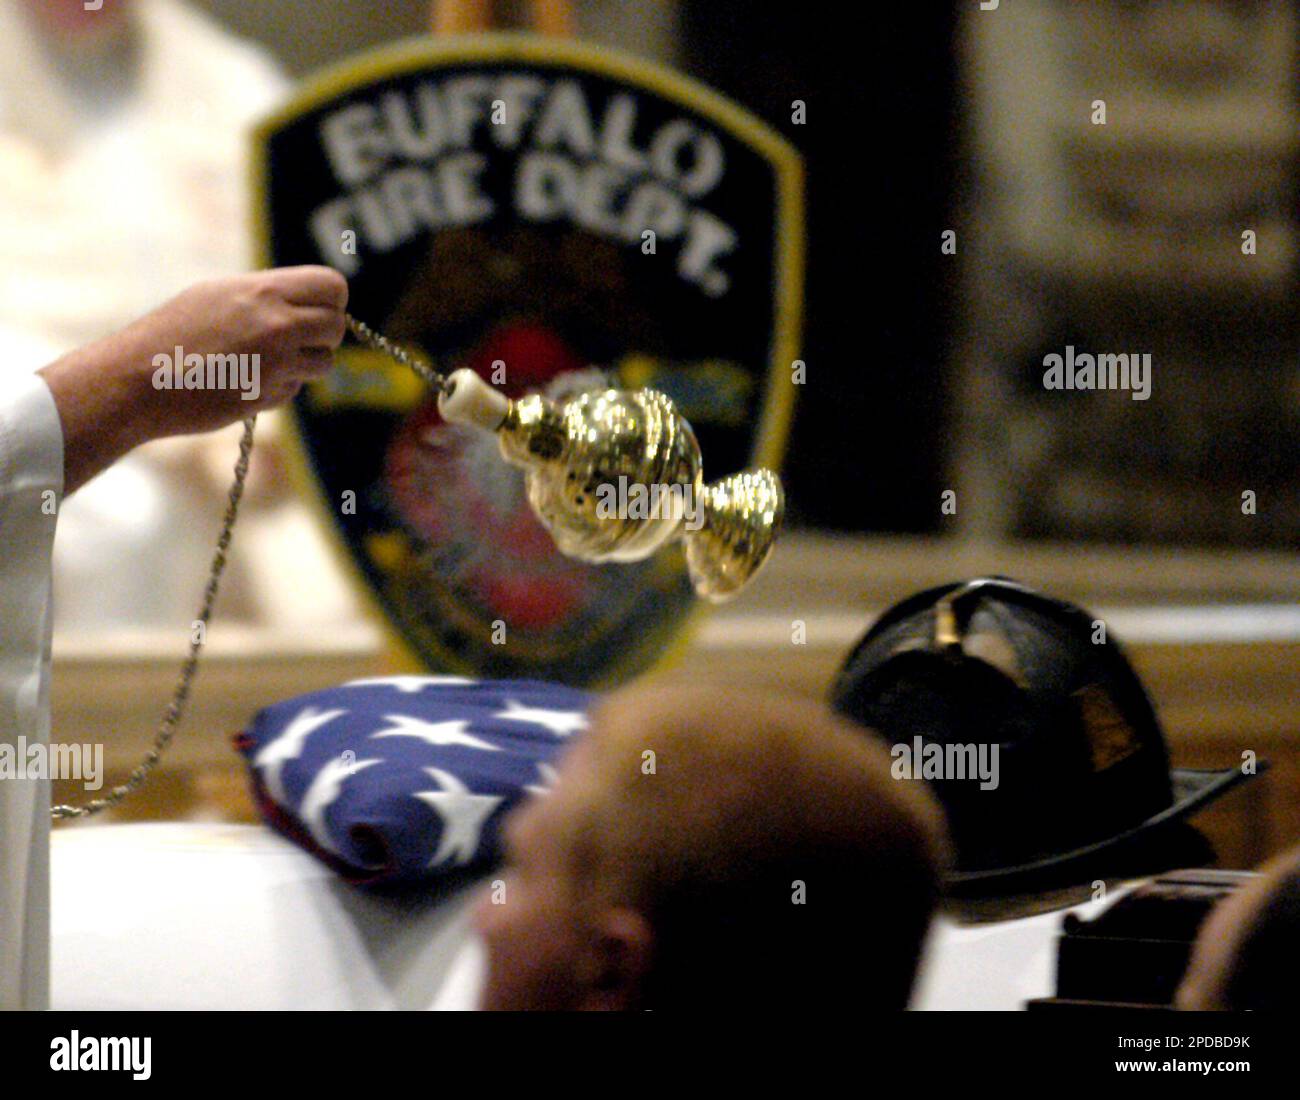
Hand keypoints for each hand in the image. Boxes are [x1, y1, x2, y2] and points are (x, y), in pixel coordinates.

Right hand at [39, 267, 347, 491]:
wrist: (135, 379)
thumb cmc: (171, 333)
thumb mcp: (217, 296)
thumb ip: (265, 296)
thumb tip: (306, 301)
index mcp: (262, 291)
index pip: (332, 285)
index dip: (332, 299)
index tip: (318, 309)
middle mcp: (276, 324)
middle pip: (336, 325)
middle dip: (325, 335)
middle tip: (300, 339)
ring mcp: (275, 363)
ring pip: (324, 363)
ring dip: (305, 364)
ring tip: (266, 360)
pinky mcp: (267, 396)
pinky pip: (294, 388)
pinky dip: (279, 387)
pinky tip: (243, 381)